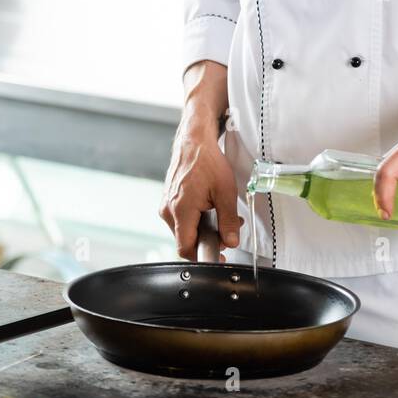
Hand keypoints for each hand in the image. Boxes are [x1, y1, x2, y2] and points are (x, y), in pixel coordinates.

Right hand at [160, 101, 242, 261]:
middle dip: (208, 238)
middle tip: (227, 229)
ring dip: (203, 228)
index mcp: (180, 210)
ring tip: (219, 213)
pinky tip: (208, 207)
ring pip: (184, 230)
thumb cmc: (207, 161)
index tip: (217, 255)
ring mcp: (166, 205)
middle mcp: (168, 210)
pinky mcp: (167, 200)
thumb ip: (228, 221)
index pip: (185, 248)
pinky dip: (196, 219)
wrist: (194, 141)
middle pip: (186, 240)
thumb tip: (231, 241)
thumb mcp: (225, 192)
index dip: (202, 256)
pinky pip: (180, 219)